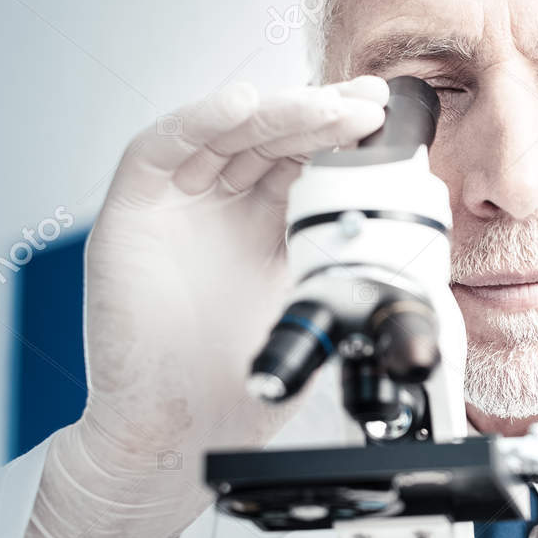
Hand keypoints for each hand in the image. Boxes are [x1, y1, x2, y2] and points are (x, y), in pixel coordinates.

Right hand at [19, 77, 389, 537]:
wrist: (182, 432)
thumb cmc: (241, 383)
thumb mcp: (313, 304)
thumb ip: (341, 254)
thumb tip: (404, 219)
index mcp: (268, 222)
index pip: (307, 157)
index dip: (343, 133)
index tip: (387, 116)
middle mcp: (222, 202)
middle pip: (273, 136)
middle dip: (323, 115)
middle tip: (368, 104)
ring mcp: (178, 201)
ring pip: (228, 133)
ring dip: (279, 111)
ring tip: (326, 106)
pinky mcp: (133, 209)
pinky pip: (161, 147)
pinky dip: (200, 120)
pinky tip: (242, 106)